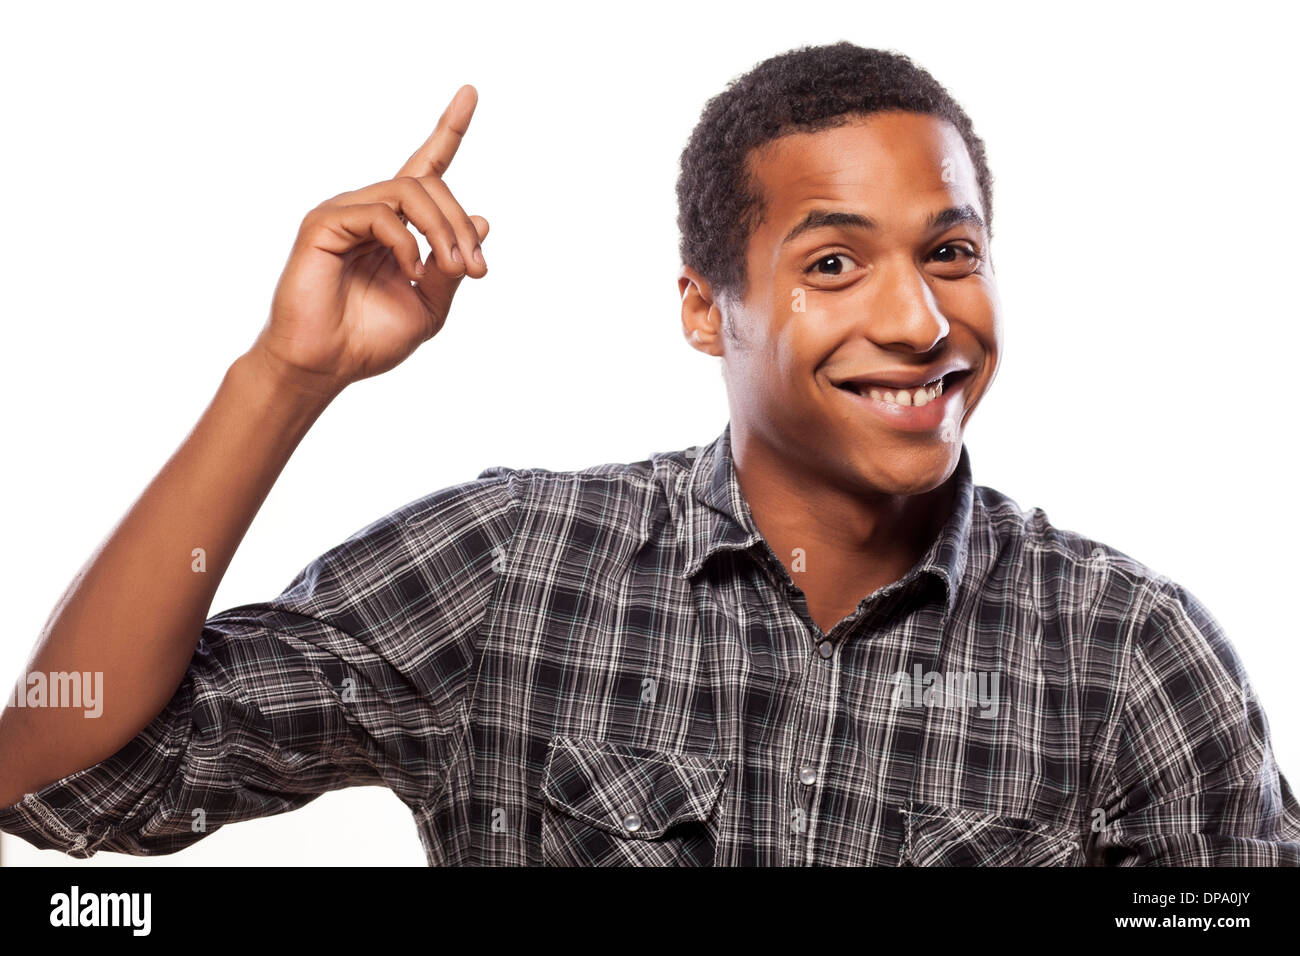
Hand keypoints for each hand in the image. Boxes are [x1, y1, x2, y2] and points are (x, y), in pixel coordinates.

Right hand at [251, 84, 488, 396]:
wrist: (326, 365)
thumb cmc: (369, 340)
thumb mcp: (429, 307)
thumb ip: (452, 269)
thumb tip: (482, 220)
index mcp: (397, 225)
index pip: (426, 166)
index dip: (449, 129)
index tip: (470, 92)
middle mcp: (371, 210)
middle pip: (431, 183)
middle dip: (462, 224)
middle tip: (475, 270)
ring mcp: (345, 212)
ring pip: (411, 190)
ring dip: (444, 230)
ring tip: (453, 270)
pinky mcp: (325, 223)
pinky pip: (381, 214)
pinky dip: (408, 243)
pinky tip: (411, 273)